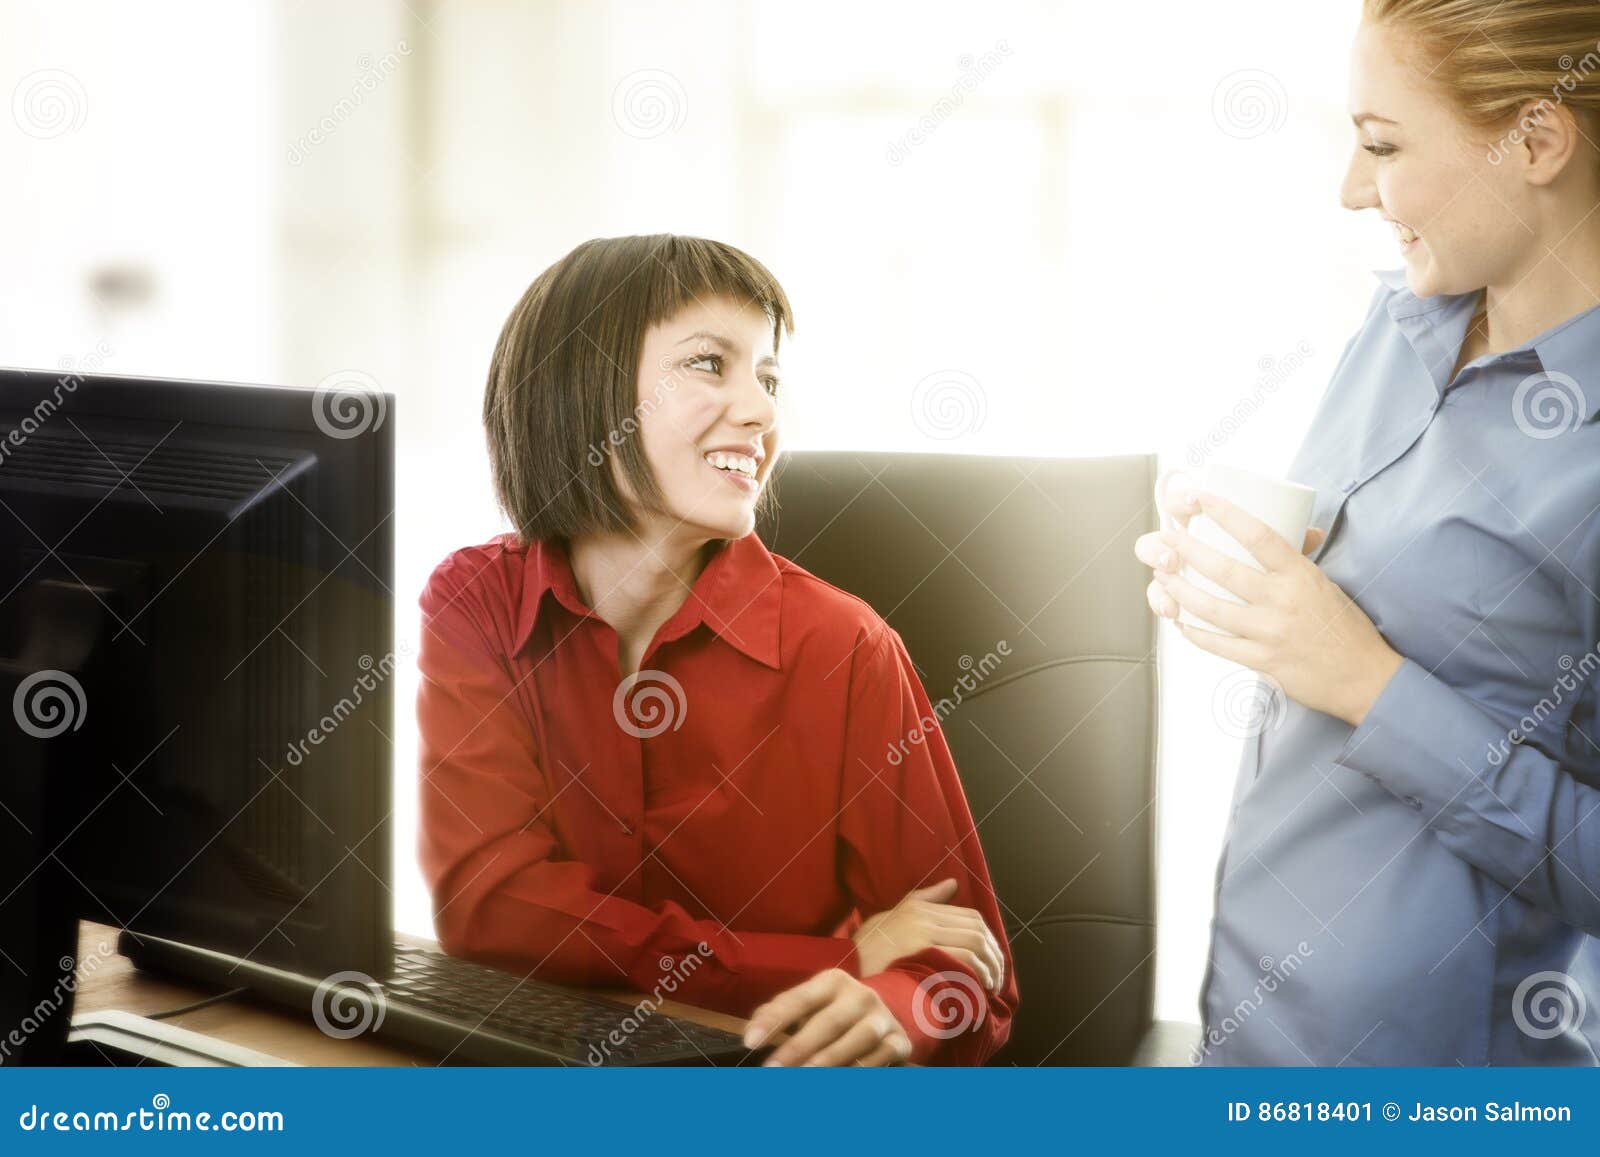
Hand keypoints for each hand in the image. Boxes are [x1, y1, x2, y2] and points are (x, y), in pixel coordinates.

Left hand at [743, 969, 909, 1065]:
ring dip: (829, 1061)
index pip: (799, 998)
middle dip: (798, 1048)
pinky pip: (879, 1060)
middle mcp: (860, 996)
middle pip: (828, 1022)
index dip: (774, 1019)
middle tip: (772, 1070)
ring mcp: (882, 1018)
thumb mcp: (809, 1006)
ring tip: (804, 1078)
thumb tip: (752, 1033)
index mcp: (832, 982)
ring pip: (857, 1040)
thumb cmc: (834, 1013)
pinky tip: (838, 1085)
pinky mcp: (899, 1042)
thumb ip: (779, 1014)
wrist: (884, 1018)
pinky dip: (859, 1072)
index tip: (750, 1042)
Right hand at [851, 878, 1004, 992]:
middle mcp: (923, 917)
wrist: (843, 972)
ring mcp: (923, 935)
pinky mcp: (922, 954)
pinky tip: (977, 990)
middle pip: (977, 930)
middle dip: (994, 957)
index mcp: (918, 909)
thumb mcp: (888, 918)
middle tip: (996, 981)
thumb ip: (921, 900)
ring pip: (974, 945)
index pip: (970, 917)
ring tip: (989, 989)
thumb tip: (952, 884)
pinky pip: (963, 960)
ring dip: (989, 969)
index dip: (989, 941)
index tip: (992, 963)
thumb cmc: (863, 952)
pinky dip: (977, 975)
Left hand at [1133, 486, 1401, 727]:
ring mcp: (1269, 633)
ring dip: (1181, 591)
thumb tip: (1300, 529)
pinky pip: (1217, 644)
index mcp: (1300, 575)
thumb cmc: (1345, 627)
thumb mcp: (1324, 583)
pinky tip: (1180, 620)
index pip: (1258, 535)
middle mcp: (1282, 601)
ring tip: (1163, 577)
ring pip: (1211, 609)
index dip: (1226, 513)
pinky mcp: (1261, 661)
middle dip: (1188, 551)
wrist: (1363, 677)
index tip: (1201, 498)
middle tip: (1167, 538)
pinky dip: (1194, 631)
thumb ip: (1300, 560)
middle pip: (1224, 570)